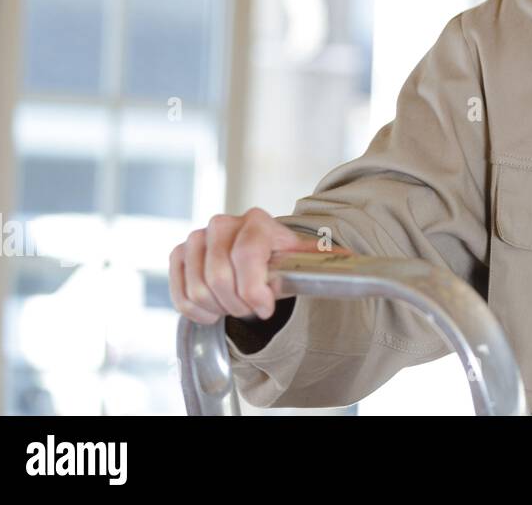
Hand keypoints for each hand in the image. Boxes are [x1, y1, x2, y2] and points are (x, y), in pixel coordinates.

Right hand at [169, 208, 350, 323]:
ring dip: (218, 308)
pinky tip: (213, 309)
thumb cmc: (281, 260)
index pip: (246, 256)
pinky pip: (179, 293)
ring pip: (197, 289)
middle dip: (237, 304)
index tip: (265, 308)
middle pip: (218, 277)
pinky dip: (196, 310)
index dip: (253, 290)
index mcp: (258, 222)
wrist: (258, 255)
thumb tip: (352, 257)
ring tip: (235, 306)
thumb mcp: (304, 258)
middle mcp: (224, 224)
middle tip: (251, 309)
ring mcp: (197, 237)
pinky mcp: (180, 254)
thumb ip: (326, 258)